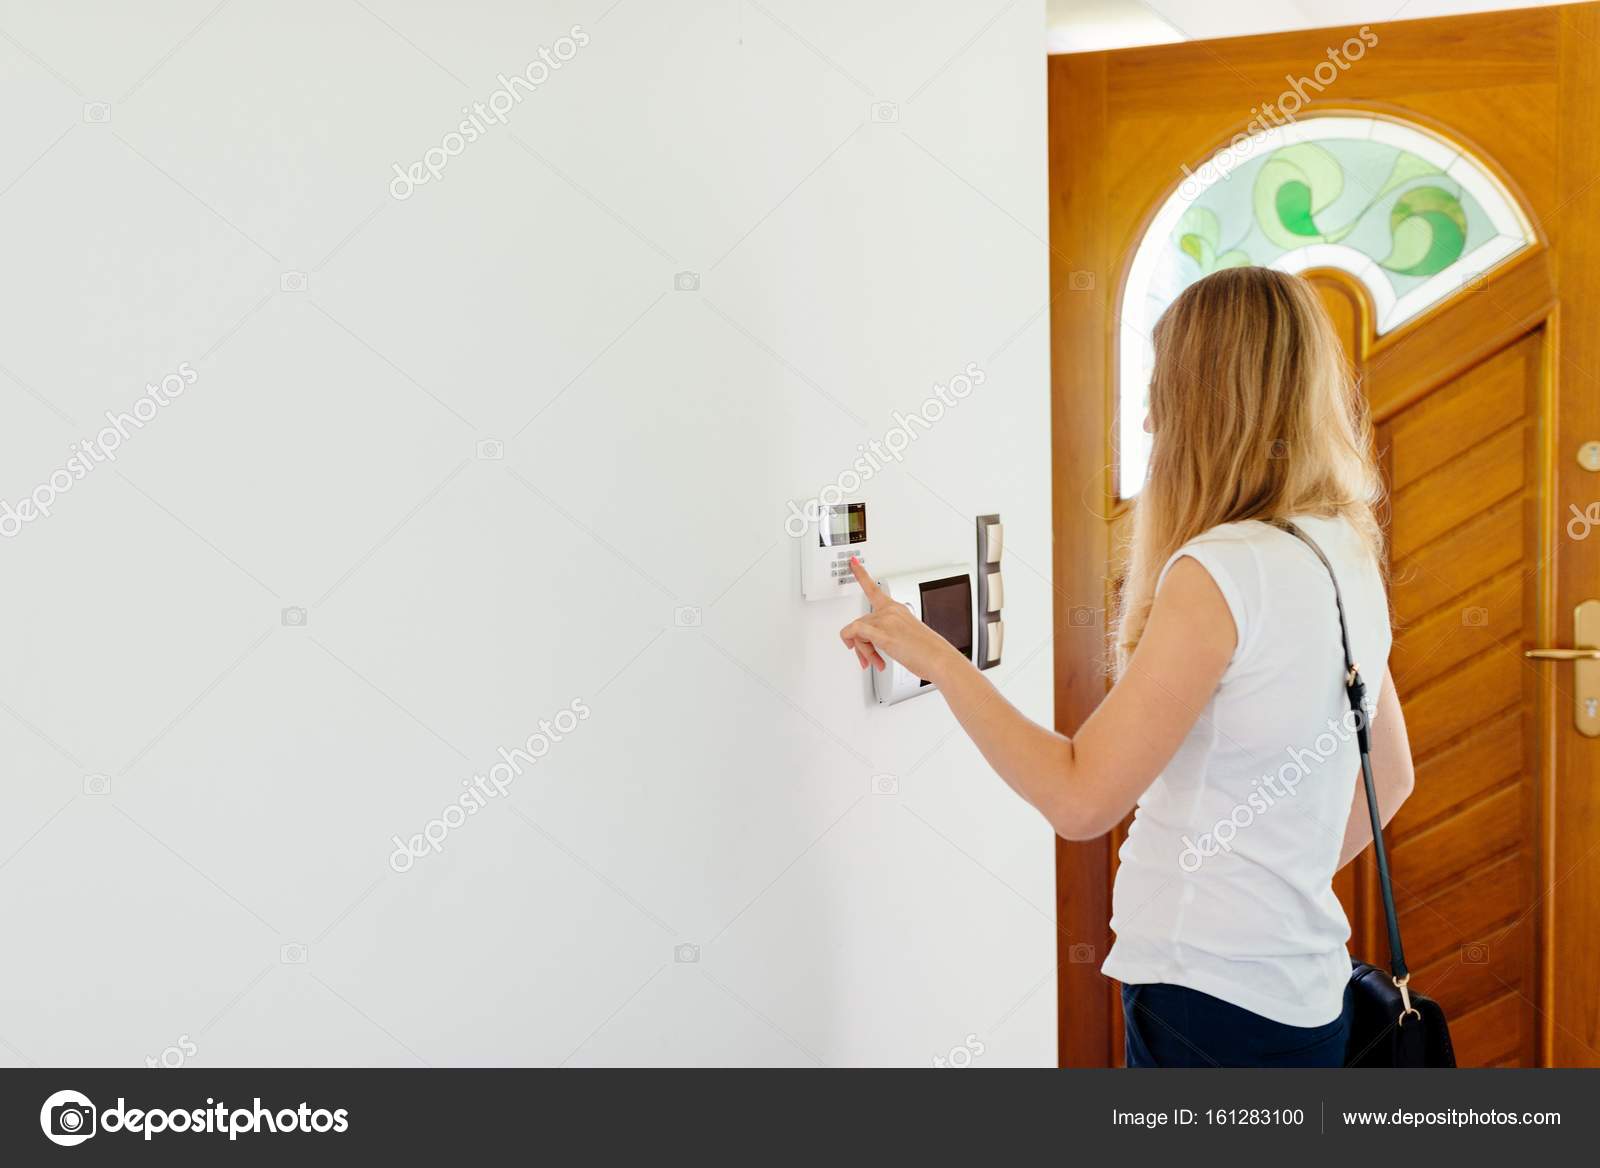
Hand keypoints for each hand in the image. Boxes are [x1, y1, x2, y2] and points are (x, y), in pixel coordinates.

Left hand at [839, 558, 964, 683]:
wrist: (940, 659)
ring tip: (875, 662)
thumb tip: (873, 642)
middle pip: (860, 622)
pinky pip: (855, 630)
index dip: (861, 574)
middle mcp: (891, 611)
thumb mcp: (907, 636)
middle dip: (861, 644)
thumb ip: (889, 633)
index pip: (874, 589)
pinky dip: (850, 640)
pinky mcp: (883, 634)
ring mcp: (887, 621)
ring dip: (862, 650)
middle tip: (868, 658)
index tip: (853, 562)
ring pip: (857, 631)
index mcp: (897, 609)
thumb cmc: (928, 652)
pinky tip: (856, 650)